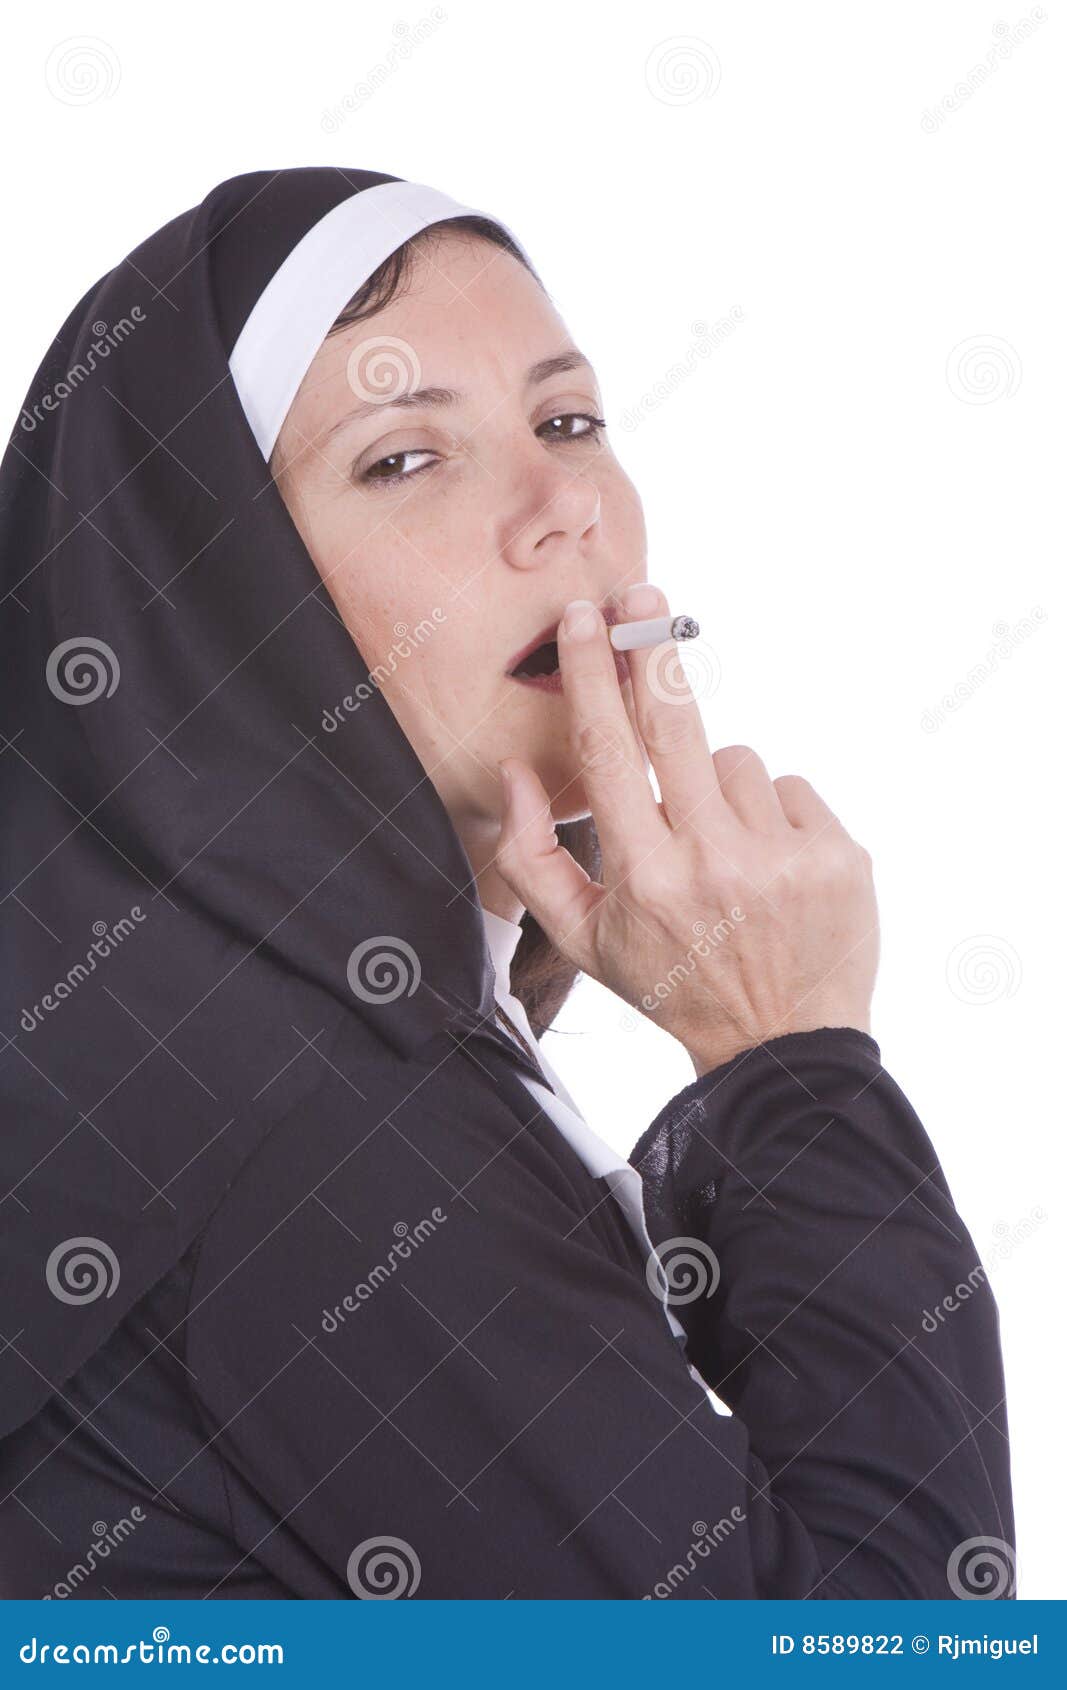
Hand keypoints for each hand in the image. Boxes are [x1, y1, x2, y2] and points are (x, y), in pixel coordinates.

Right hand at [495, 585, 879, 1075]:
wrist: (782, 1043)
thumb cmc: (671, 983)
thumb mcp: (583, 941)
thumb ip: (531, 858)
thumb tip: (517, 768)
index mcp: (642, 876)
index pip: (609, 751)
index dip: (591, 675)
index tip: (584, 619)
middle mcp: (711, 860)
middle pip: (676, 721)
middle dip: (652, 649)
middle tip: (643, 594)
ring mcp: (780, 856)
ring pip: (736, 759)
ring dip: (721, 787)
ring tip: (725, 854)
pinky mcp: (837, 856)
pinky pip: (790, 789)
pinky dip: (774, 815)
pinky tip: (769, 867)